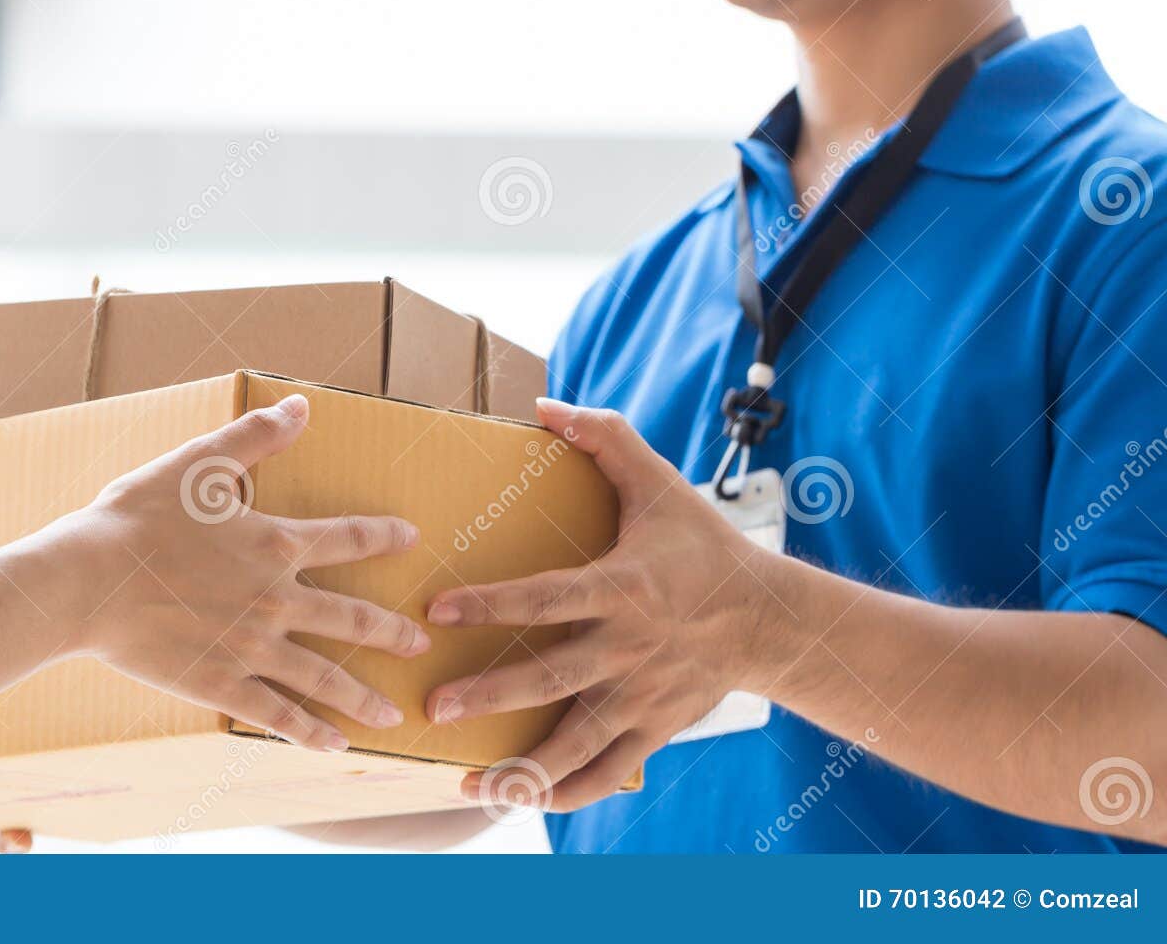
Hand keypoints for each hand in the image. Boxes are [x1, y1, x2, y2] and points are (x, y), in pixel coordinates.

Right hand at [45, 393, 428, 752]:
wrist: (88, 580)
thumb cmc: (137, 516)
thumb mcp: (199, 462)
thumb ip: (255, 436)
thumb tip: (303, 405)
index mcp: (274, 543)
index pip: (348, 538)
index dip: (384, 536)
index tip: (412, 539)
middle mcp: (275, 600)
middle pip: (352, 619)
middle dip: (391, 633)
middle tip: (420, 645)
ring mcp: (252, 648)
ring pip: (325, 676)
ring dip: (364, 698)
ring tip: (392, 717)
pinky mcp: (221, 684)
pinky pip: (278, 714)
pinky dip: (310, 733)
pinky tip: (334, 747)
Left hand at [423, 397, 777, 811]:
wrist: (771, 618)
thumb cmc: (703, 545)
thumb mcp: (659, 483)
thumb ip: (604, 438)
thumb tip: (546, 405)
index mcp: (624, 587)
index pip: (547, 599)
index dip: (492, 604)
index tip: (438, 611)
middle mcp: (629, 649)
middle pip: (551, 678)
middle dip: (490, 695)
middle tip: (435, 706)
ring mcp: (642, 697)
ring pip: (575, 743)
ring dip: (520, 768)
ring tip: (465, 784)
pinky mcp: (654, 730)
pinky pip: (607, 773)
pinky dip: (565, 794)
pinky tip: (518, 801)